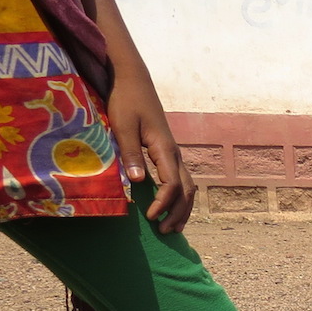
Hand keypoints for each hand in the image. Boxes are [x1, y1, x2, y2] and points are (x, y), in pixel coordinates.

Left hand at [105, 78, 195, 233]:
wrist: (133, 79)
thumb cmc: (125, 100)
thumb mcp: (123, 125)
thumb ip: (130, 153)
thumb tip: (137, 182)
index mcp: (165, 149)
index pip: (172, 184)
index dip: (163, 202)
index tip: (149, 216)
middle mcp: (174, 153)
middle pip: (187, 191)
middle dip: (178, 213)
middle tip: (164, 231)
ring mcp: (173, 153)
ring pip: (188, 187)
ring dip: (182, 209)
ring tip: (172, 227)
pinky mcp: (167, 152)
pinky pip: (181, 180)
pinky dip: (179, 198)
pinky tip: (170, 207)